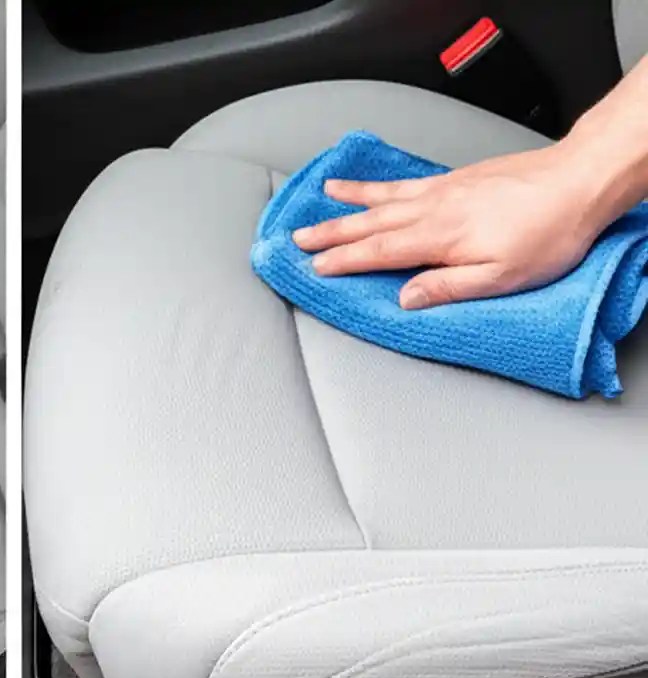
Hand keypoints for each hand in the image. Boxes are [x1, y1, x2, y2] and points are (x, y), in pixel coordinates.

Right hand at [292, 144, 613, 309]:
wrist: (578, 182)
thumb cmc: (549, 233)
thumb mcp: (502, 276)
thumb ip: (448, 287)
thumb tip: (405, 299)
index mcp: (438, 237)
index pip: (378, 253)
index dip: (342, 261)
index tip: (314, 267)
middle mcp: (432, 210)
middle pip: (370, 224)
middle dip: (330, 233)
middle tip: (298, 239)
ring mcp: (442, 190)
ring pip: (382, 200)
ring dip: (347, 206)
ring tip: (320, 203)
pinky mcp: (454, 179)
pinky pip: (403, 181)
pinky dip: (377, 184)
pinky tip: (365, 185)